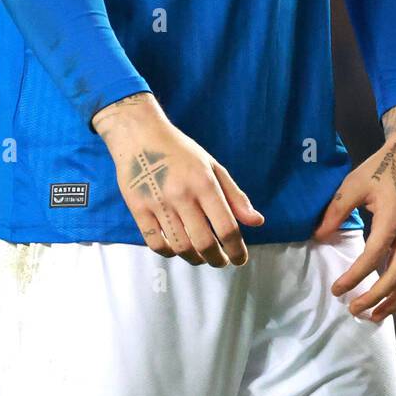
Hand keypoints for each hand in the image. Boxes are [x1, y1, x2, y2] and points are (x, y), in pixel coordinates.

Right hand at [92, 93, 264, 265]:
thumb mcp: (211, 166)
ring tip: (201, 257)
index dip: (236, 250)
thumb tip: (257, 222)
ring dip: (195, 259)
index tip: (239, 259)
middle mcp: (182, 194)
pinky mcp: (138, 209)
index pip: (226, 227)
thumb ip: (235, 196)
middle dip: (217, 259)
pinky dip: (169, 253)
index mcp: (204, 182)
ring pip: (181, 247)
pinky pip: (155, 243)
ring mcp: (158, 203)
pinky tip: (176, 248)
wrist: (139, 134)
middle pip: (204, 243)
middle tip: (222, 261)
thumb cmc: (179, 150)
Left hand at [312, 103, 395, 320]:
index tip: (337, 290)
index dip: (354, 277)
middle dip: (376, 298)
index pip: (373, 258)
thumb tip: (318, 237)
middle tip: (354, 310)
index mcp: (393, 218)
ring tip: (376, 315)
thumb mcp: (355, 183)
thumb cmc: (384, 166)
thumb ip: (336, 211)